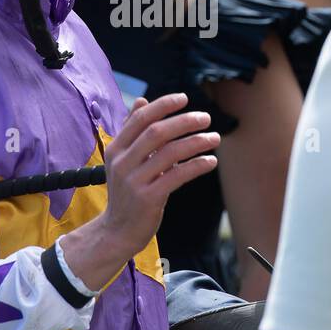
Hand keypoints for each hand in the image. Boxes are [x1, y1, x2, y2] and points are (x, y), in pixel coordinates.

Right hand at [99, 92, 220, 261]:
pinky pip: (177, 176)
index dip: (163, 105)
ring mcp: (134, 181)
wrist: (118, 231)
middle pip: (156, 133)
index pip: (140, 119)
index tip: (184, 98)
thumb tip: (141, 101)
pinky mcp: (148, 198)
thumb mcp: (123, 160)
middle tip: (205, 118)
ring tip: (214, 138)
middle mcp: (122, 162)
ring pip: (170, 153)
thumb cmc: (126, 192)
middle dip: (184, 121)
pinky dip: (196, 166)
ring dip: (196, 142)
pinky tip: (210, 161)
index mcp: (116, 149)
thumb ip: (132, 131)